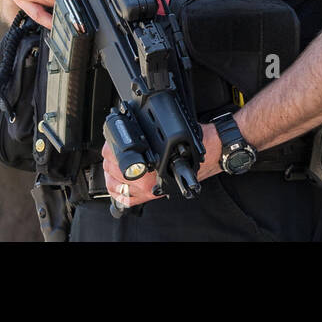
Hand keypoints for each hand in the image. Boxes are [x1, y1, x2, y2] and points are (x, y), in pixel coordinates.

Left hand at [101, 122, 222, 209]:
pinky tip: (116, 184)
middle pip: (114, 171)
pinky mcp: (152, 195)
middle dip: (108, 159)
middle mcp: (150, 183)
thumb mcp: (171, 129)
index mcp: (153, 165)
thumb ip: (153, 129)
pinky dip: (117, 192)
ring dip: (109, 174)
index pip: (119, 160)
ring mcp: (149, 191)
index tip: (111, 141)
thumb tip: (132, 121)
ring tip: (111, 163)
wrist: (213, 152)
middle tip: (110, 148)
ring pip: (116, 187)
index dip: (110, 148)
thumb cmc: (196, 142)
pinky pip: (127, 200)